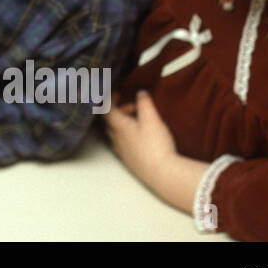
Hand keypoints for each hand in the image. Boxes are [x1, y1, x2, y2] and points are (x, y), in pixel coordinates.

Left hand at [104, 91, 206, 213]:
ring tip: (142, 121)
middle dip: (121, 110)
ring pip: (117, 133)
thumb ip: (144, 103)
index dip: (109, 99)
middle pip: (111, 120)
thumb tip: (140, 93)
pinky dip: (128, 135)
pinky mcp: (130, 161)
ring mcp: (122, 151)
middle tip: (136, 108)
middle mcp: (116, 139)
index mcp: (118, 126)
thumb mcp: (151, 119)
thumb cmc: (155, 145)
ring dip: (125, 123)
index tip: (117, 92)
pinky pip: (123, 144)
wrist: (162, 174)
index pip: (105, 109)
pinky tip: (142, 137)